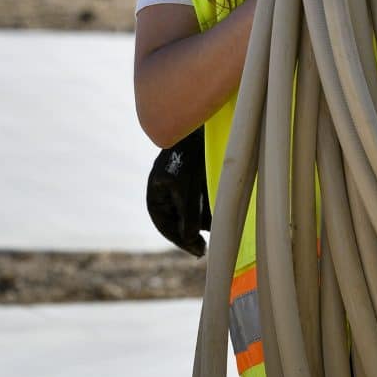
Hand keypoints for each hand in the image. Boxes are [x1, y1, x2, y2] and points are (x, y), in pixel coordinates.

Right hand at [145, 125, 210, 256]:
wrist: (199, 124)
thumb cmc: (187, 155)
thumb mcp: (186, 188)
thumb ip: (189, 214)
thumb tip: (191, 239)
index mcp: (156, 194)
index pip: (166, 226)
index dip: (181, 241)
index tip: (198, 251)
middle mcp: (166, 191)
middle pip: (179, 220)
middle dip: (193, 231)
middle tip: (206, 247)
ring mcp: (180, 183)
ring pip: (192, 209)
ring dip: (203, 218)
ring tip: (217, 226)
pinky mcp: (195, 176)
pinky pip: (201, 197)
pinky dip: (209, 204)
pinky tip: (220, 208)